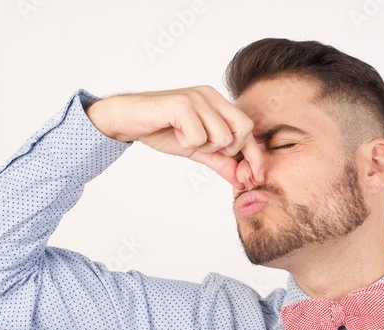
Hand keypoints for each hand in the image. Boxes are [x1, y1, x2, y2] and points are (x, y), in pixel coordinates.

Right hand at [85, 85, 264, 189]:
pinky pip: (199, 137)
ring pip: (222, 136)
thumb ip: (220, 161)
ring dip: (203, 146)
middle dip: (229, 149)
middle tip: (205, 147)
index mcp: (218, 103)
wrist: (128, 120)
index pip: (248, 130)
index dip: (255, 156)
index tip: (255, 178)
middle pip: (244, 129)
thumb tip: (242, 179)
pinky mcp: (183, 104)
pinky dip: (187, 142)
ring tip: (184, 136)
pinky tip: (174, 131)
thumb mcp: (197, 149)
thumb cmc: (162, 129)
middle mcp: (211, 96)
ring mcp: (198, 98)